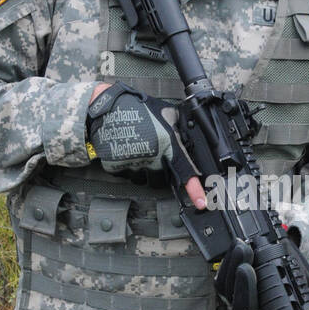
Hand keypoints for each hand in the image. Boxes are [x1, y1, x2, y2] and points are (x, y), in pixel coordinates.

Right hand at [87, 83, 205, 206]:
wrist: (107, 108)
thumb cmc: (137, 107)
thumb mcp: (165, 111)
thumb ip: (178, 125)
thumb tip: (190, 132)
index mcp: (167, 144)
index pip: (184, 170)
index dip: (194, 189)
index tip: (201, 202)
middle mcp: (152, 158)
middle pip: (161, 180)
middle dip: (160, 172)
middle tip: (153, 156)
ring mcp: (133, 164)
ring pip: (142, 178)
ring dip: (142, 170)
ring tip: (137, 150)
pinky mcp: (117, 167)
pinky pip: (126, 174)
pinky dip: (126, 166)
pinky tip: (125, 151)